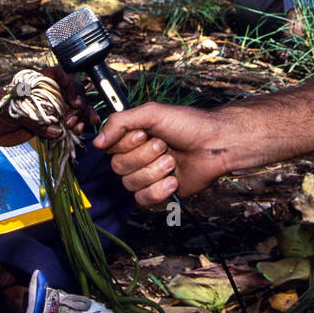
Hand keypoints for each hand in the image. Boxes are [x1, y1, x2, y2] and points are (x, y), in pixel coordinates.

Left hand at [0, 67, 100, 145]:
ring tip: (77, 129)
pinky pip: (70, 120)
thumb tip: (56, 131)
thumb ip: (33, 120)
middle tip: (71, 122)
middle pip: (72, 91)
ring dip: (81, 117)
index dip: (68, 84)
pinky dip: (80, 124)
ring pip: (75, 107)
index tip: (72, 100)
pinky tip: (86, 128)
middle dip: (77, 106)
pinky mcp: (53, 120)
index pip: (58, 74)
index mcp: (37, 81)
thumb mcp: (11, 111)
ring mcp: (52, 106)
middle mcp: (48, 91)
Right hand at [92, 104, 229, 207]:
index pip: (109, 148)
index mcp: (132, 137)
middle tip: (164, 146)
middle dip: (144, 156)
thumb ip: (120, 122)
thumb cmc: (189, 124)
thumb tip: (96, 141)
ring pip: (131, 184)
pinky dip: (159, 190)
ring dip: (154, 172)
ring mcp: (148, 175)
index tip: (144, 134)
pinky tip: (173, 180)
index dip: (126, 144)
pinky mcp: (160, 192)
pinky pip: (143, 199)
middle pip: (118, 167)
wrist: (216, 144)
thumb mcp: (152, 112)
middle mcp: (137, 156)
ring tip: (173, 162)